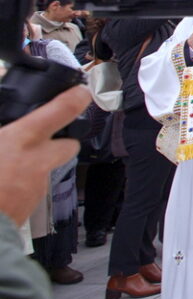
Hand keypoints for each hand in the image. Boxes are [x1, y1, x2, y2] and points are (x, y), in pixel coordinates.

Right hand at [0, 84, 91, 224]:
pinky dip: (22, 185)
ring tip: (9, 166)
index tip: (80, 92)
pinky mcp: (30, 206)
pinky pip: (32, 189)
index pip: (62, 110)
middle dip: (61, 141)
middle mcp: (38, 161)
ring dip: (35, 166)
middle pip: (70, 144)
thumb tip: (7, 131)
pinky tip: (4, 186)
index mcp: (23, 140)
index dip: (76, 98)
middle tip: (41, 138)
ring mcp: (37, 185)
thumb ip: (4, 132)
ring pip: (47, 169)